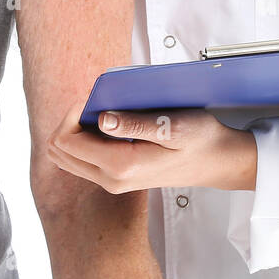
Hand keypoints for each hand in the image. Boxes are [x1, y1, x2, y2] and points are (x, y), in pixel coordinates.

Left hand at [48, 105, 257, 193]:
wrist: (218, 162)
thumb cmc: (199, 140)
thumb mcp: (171, 126)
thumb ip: (134, 124)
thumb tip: (101, 119)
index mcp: (120, 167)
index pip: (66, 141)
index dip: (72, 113)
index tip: (92, 97)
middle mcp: (111, 180)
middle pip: (60, 151)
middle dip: (69, 121)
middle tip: (93, 101)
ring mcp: (113, 181)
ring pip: (69, 156)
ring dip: (76, 129)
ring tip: (100, 110)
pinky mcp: (118, 177)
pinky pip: (84, 159)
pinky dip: (86, 138)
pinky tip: (107, 122)